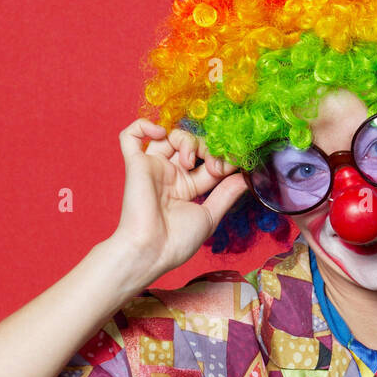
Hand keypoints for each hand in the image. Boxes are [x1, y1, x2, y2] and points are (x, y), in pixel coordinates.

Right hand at [111, 118, 248, 278]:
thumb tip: (246, 178)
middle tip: (215, 166)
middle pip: (191, 145)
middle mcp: (169, 175)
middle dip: (207, 148)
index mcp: (186, 187)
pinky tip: (160, 133)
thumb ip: (226, 194)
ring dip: (186, 139)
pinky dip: (143, 125)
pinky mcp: (135, 164)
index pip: (207, 161)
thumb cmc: (178, 241)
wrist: (151, 251)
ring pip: (169, 135)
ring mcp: (152, 168)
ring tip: (189, 160)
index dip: (222, 157)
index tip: (235, 162)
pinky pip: (130, 136)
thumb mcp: (209, 216)